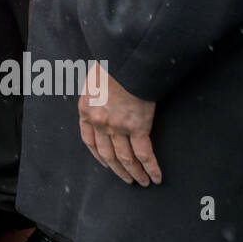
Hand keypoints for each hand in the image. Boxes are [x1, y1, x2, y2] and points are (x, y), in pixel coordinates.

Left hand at [78, 61, 161, 186]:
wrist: (123, 60)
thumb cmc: (110, 64)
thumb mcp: (93, 80)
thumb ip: (96, 96)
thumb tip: (101, 100)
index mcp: (86, 111)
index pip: (90, 141)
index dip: (98, 156)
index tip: (105, 164)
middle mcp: (98, 123)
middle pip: (107, 154)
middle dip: (118, 169)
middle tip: (127, 179)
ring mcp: (116, 127)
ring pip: (125, 158)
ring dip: (135, 173)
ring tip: (142, 181)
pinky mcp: (136, 127)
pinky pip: (144, 154)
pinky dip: (150, 168)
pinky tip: (156, 176)